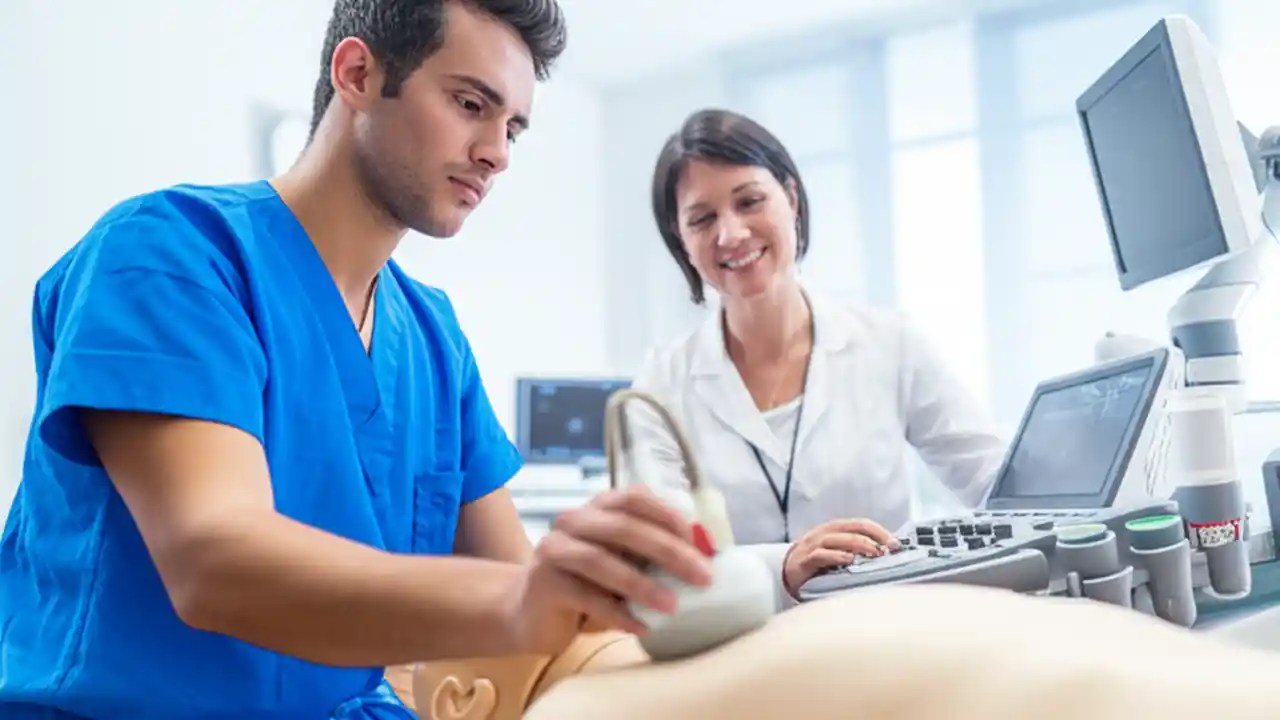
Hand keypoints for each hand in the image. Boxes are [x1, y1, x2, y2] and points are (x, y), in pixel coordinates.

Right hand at [505, 486, 714, 653]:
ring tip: (673, 606)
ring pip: (600, 560)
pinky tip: (642, 626)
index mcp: (598, 508)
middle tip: (702, 578)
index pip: (635, 498)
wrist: (532, 613)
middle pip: (623, 527)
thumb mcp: (625, 564)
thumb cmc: (590, 586)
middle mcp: (573, 521)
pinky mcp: (544, 584)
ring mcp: (554, 550)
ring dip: (641, 584)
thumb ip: (654, 555)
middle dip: (668, 552)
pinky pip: (585, 596)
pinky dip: (617, 613)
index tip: (701, 544)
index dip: (669, 516)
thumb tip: (707, 555)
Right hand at [782, 519, 898, 597]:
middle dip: (874, 537)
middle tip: (889, 550)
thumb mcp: (839, 553)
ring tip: (874, 554)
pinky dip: (836, 556)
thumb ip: (857, 551)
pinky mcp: (804, 561)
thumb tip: (886, 554)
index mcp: (835, 529)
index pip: (861, 524)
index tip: (896, 544)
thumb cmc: (819, 564)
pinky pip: (821, 555)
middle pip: (852, 528)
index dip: (879, 531)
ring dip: (859, 545)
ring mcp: (813, 545)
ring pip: (838, 539)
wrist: (788, 573)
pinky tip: (849, 561)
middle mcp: (824, 533)